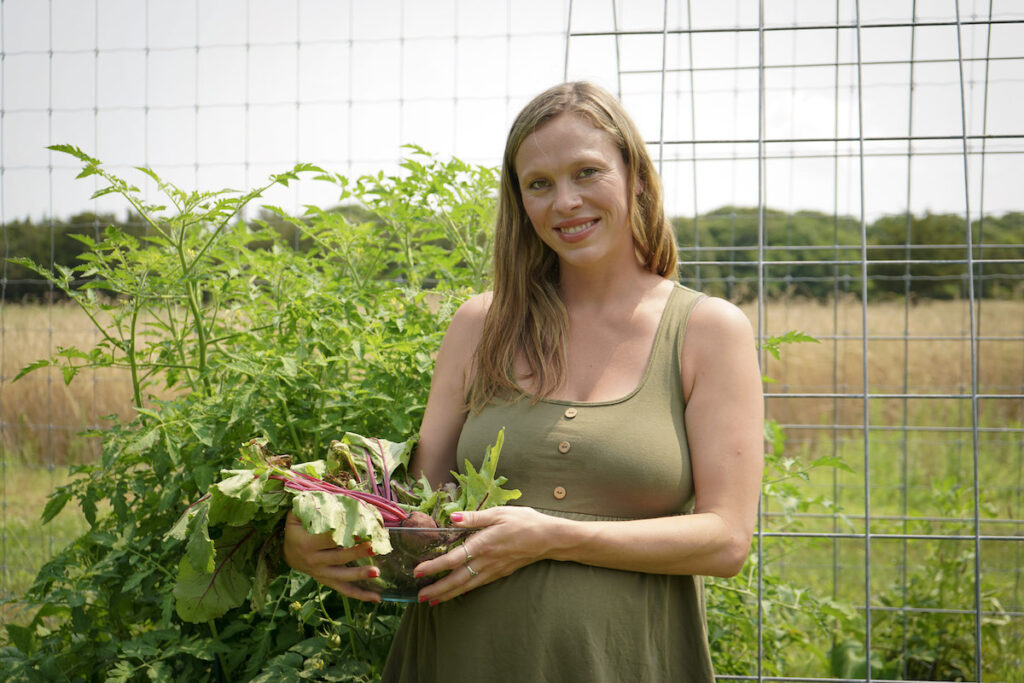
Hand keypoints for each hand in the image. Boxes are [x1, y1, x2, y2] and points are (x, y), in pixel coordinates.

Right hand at [282, 511, 382, 601]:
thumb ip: (313, 506)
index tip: (362, 529)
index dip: (345, 533)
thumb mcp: (297, 514)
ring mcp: (320, 573)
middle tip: (374, 547)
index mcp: (306, 543)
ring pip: (342, 576)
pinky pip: (343, 590)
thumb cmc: (297, 527)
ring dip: (360, 574)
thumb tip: (336, 497)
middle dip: (357, 552)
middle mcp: (313, 561)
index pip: (329, 538)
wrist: (287, 551)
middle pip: (338, 556)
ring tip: (376, 572)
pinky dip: (359, 595)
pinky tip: (376, 598)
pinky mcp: (327, 581)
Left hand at [412, 506, 558, 604]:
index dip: (434, 566)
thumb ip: (474, 517)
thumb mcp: (499, 513)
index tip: (418, 571)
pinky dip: (463, 591)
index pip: (453, 558)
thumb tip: (451, 518)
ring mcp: (493, 570)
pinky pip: (477, 585)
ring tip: (431, 601)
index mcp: (483, 544)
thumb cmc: (524, 522)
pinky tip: (456, 593)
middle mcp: (486, 561)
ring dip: (447, 594)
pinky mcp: (499, 573)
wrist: (548, 538)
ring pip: (466, 586)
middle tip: (419, 598)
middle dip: (437, 590)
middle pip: (457, 579)